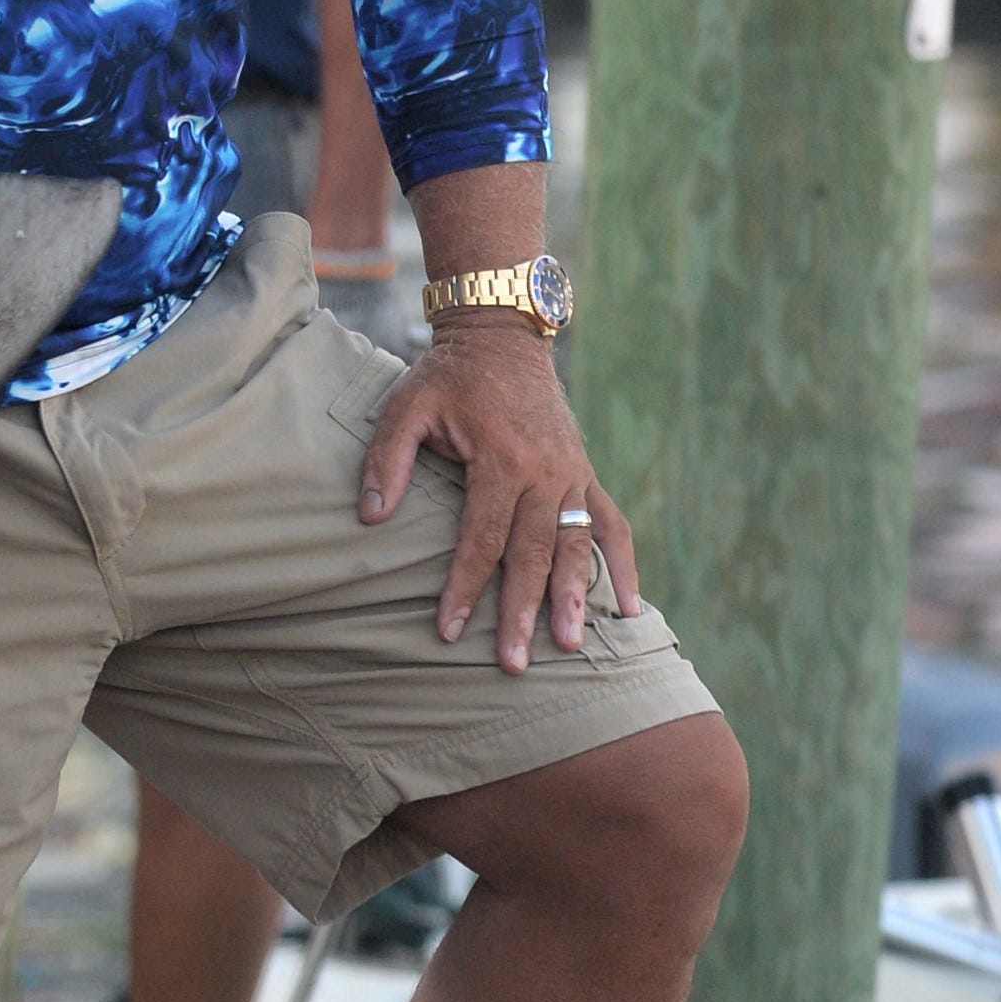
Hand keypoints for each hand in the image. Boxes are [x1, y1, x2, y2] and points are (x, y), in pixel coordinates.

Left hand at [359, 331, 639, 674]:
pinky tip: (631, 607)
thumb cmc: (447, 376)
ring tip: (572, 647)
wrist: (502, 336)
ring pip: (576, 547)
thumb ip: (387, 460)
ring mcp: (572, 475)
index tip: (447, 630)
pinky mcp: (585, 474)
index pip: (480, 539)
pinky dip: (624, 565)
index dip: (463, 587)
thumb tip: (370, 516)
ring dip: (575, 598)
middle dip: (521, 612)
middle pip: (533, 554)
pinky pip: (612, 526)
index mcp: (501, 459)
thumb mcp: (406, 405)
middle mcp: (545, 472)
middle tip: (513, 665)